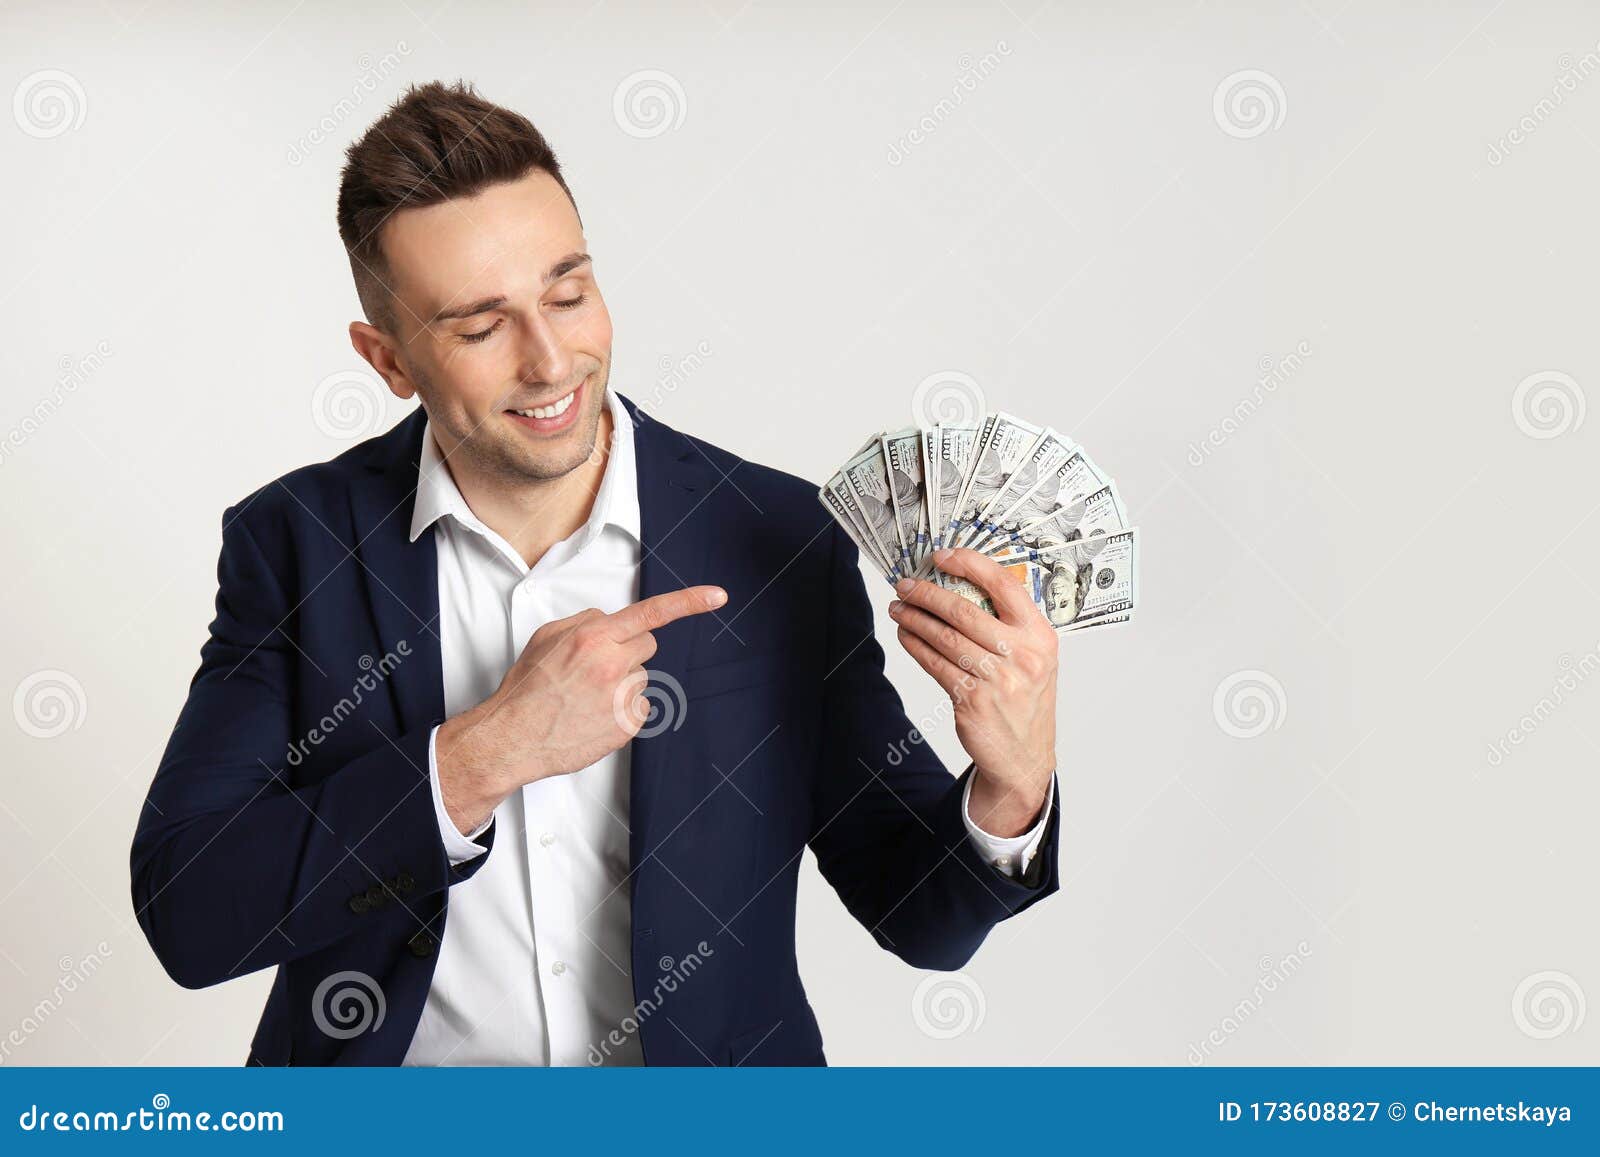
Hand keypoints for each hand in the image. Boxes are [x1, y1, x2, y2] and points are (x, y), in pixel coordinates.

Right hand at [435, 584, 727, 832]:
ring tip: (585, 697)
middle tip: (595, 668)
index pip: (652, 612)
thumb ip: (585, 622)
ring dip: (620, 683)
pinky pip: (638, 707)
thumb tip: (610, 621)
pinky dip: (622, 710)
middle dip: (627, 651)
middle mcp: (613, 664)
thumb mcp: (546, 637)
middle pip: (646, 645)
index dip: (689, 602)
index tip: (718, 595)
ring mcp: (623, 697)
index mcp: (593, 637)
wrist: (514, 737)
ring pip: (640, 678)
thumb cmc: (526, 689)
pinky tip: (594, 716)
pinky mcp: (627, 725)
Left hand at [888, 548, 1056, 836]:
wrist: (1025, 756)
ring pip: (944, 637)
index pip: (1004, 585)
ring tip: (898, 608)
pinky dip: (916, 646)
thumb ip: (1011, 625)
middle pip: (964, 610)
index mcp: (1040, 636)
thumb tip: (963, 585)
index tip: (941, 556)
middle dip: (927, 593)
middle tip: (905, 584)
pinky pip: (936, 665)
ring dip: (915, 619)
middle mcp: (1022, 655)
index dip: (969, 564)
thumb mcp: (1036, 658)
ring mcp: (998, 680)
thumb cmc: (1026, 699)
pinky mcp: (972, 701)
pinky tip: (906, 636)